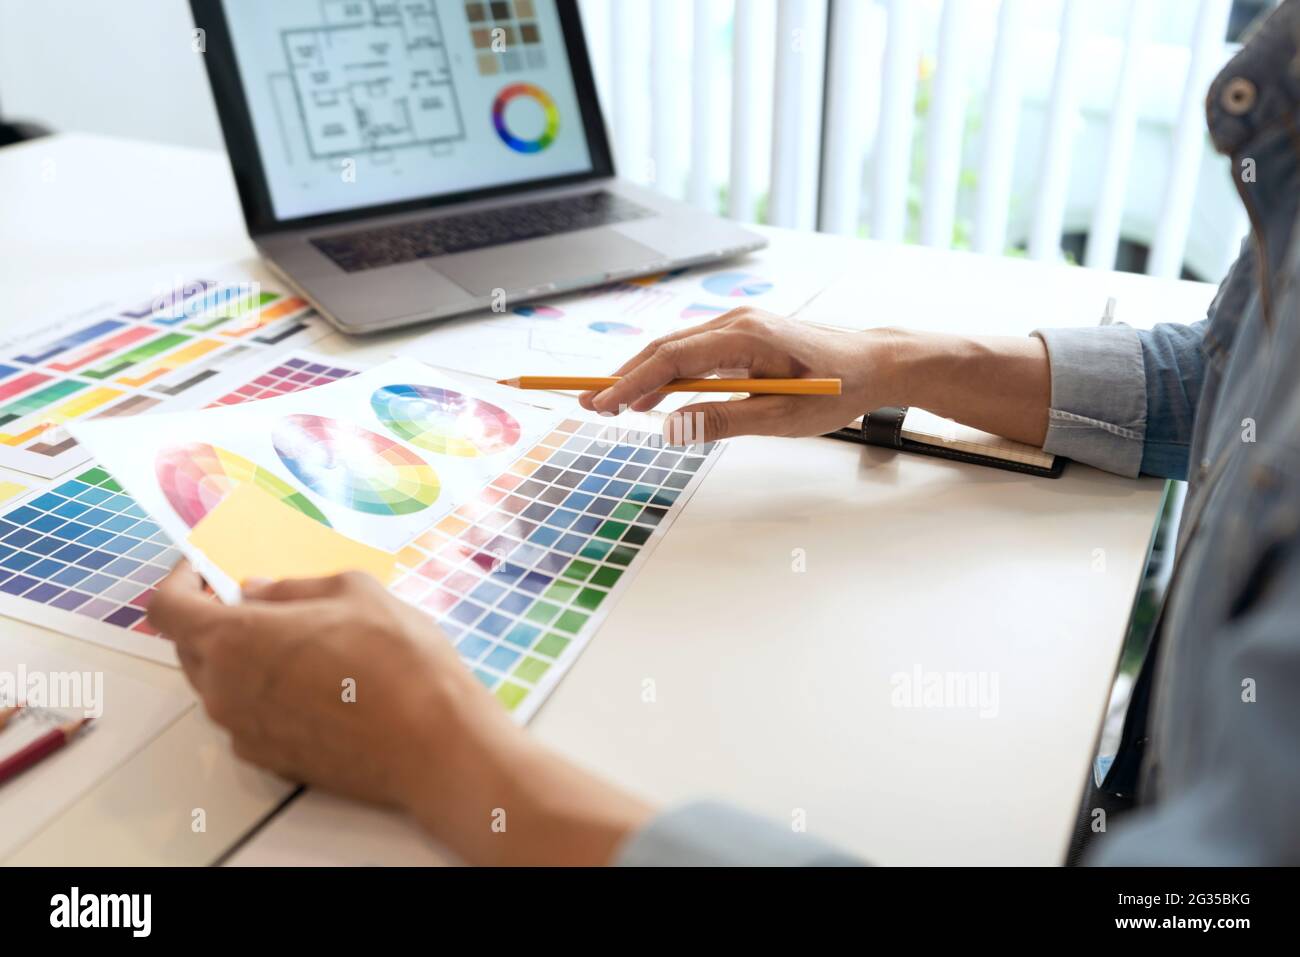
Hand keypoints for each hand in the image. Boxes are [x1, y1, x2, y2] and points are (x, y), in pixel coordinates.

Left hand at [148, 562, 652, 864]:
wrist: (433, 743)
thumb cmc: (398, 660)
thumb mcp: (355, 592)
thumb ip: (294, 588)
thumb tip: (258, 591)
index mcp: (234, 639)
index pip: (166, 609)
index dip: (178, 582)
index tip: (201, 570)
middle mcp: (224, 690)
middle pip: (189, 649)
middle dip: (213, 619)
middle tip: (261, 603)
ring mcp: (244, 731)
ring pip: (219, 685)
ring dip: (241, 659)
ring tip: (299, 643)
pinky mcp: (270, 760)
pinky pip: (247, 717)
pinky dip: (264, 694)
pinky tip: (315, 684)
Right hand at [578, 308, 901, 442]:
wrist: (876, 364)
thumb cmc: (838, 388)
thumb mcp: (782, 417)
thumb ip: (724, 420)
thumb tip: (670, 428)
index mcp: (746, 335)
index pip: (671, 359)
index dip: (631, 383)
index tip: (602, 405)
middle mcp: (736, 322)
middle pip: (664, 349)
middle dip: (624, 377)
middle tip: (589, 406)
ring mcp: (739, 327)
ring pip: (676, 350)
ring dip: (642, 376)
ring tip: (610, 404)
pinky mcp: (744, 338)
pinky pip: (694, 353)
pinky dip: (668, 374)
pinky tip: (653, 396)